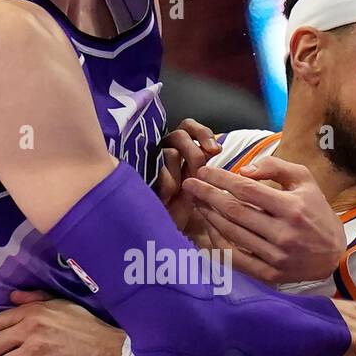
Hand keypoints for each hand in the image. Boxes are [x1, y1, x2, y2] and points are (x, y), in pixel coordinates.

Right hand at [156, 117, 221, 234]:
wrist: (163, 228)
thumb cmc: (181, 207)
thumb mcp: (197, 182)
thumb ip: (202, 163)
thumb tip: (213, 148)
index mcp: (177, 150)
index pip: (188, 126)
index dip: (202, 133)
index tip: (215, 151)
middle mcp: (162, 150)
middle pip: (180, 135)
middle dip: (194, 153)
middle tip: (198, 172)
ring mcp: (149, 161)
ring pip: (172, 153)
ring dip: (180, 174)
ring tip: (175, 193)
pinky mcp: (139, 173)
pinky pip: (160, 170)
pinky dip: (168, 184)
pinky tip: (166, 197)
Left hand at [181, 155, 346, 284]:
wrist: (334, 254)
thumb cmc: (316, 211)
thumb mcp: (304, 180)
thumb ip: (275, 167)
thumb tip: (243, 170)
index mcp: (291, 207)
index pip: (246, 189)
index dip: (220, 179)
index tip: (202, 172)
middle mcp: (283, 233)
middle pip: (234, 211)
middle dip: (207, 196)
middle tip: (189, 185)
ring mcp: (275, 257)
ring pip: (231, 233)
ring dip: (209, 216)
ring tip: (197, 203)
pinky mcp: (270, 274)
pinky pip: (235, 259)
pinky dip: (218, 245)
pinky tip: (208, 231)